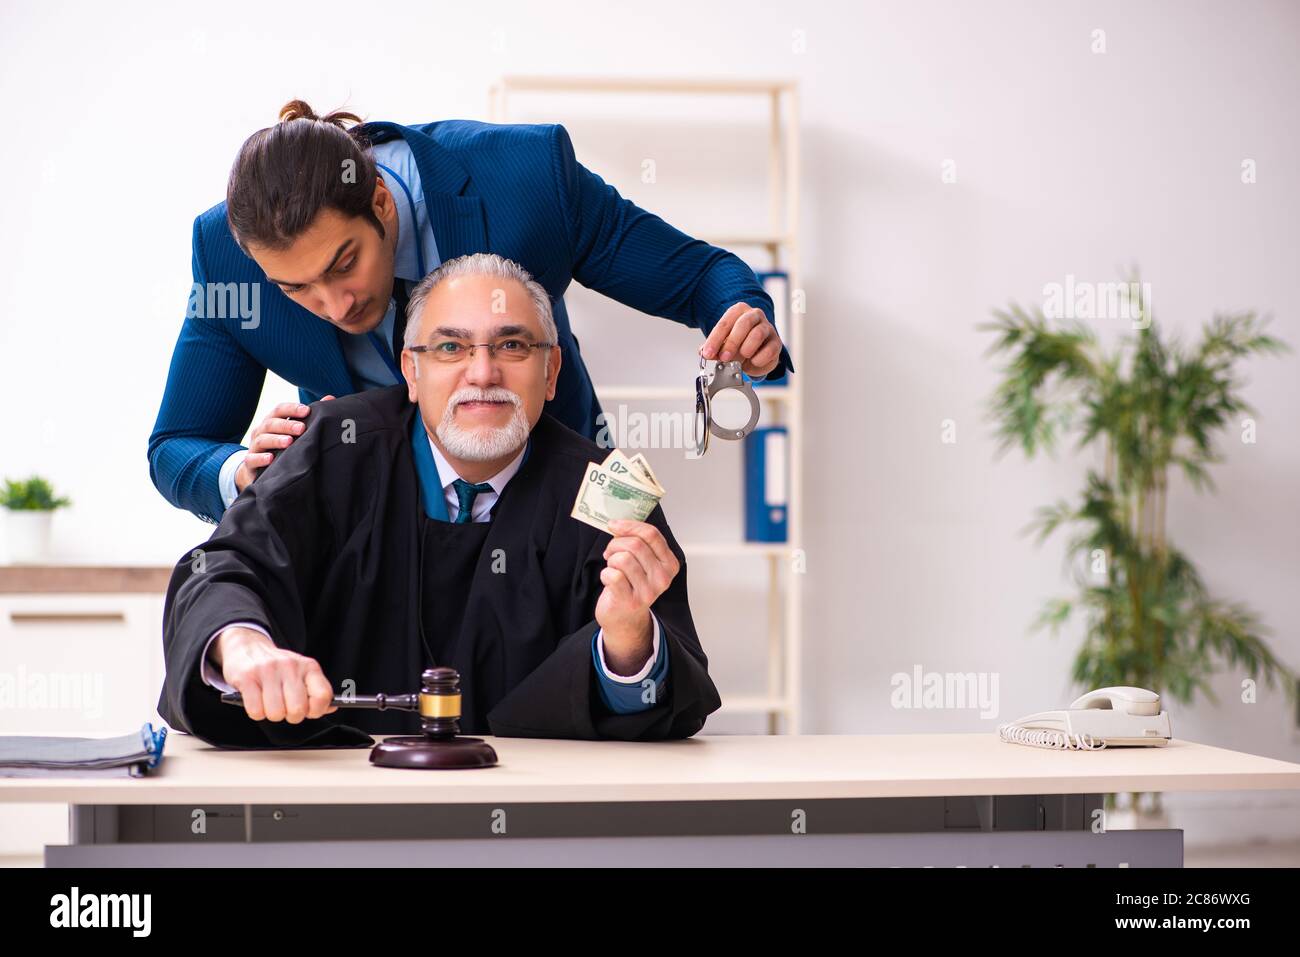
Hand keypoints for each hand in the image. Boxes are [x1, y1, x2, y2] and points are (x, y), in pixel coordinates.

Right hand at [214, 626, 337, 722]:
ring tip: (269, 702)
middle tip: (285, 707)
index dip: (316, 711)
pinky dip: (256, 712)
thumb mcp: (301, 672)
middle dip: (290, 715)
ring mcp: (268, 671)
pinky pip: (256, 710)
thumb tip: (330, 708)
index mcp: (309, 666)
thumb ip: (316, 690)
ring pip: (276, 713)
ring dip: (271, 714)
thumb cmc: (276, 666)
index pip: (323, 695)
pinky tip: (256, 701)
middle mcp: (290, 666)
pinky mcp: (247, 677)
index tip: (308, 712)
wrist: (247, 646)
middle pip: (297, 709)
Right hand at [234, 397, 334, 492]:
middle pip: (271, 424)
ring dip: (275, 440)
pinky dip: (260, 458)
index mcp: (272, 422)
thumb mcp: (294, 432)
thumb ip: (309, 416)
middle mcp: (261, 432)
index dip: (292, 409)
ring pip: (262, 440)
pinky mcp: (250, 464)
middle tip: (301, 428)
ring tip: (289, 442)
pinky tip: (271, 459)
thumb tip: (330, 399)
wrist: (259, 472)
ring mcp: (254, 447)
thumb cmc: (281, 447)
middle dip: (286, 425)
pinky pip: (252, 459)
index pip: (279, 410)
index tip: (307, 410)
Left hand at [595, 520, 679, 656]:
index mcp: (669, 564)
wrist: (625, 618)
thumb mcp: (643, 563)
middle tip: (610, 552)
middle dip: (616, 544)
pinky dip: (605, 574)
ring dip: (611, 560)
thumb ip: (639, 543)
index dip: (630, 526)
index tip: (614, 525)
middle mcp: (663, 578)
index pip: (652, 535)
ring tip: (612, 567)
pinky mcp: (631, 601)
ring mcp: (648, 591)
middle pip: (635, 545)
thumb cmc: (632, 585)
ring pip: (623, 559)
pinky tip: (609, 580)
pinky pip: (612, 575)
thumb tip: (619, 523)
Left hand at [700, 302, 782, 377]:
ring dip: (746, 350)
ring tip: (740, 361)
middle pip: (744, 324)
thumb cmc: (738, 341)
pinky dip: (758, 359)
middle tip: (724, 358)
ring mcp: (767, 327)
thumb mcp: (723, 343)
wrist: (757, 347)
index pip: (725, 323)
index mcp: (738, 311)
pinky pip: (769, 350)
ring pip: (758, 334)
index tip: (707, 353)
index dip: (714, 340)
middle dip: (732, 343)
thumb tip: (704, 353)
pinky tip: (752, 363)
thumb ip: (714, 348)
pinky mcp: (776, 342)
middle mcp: (754, 315)